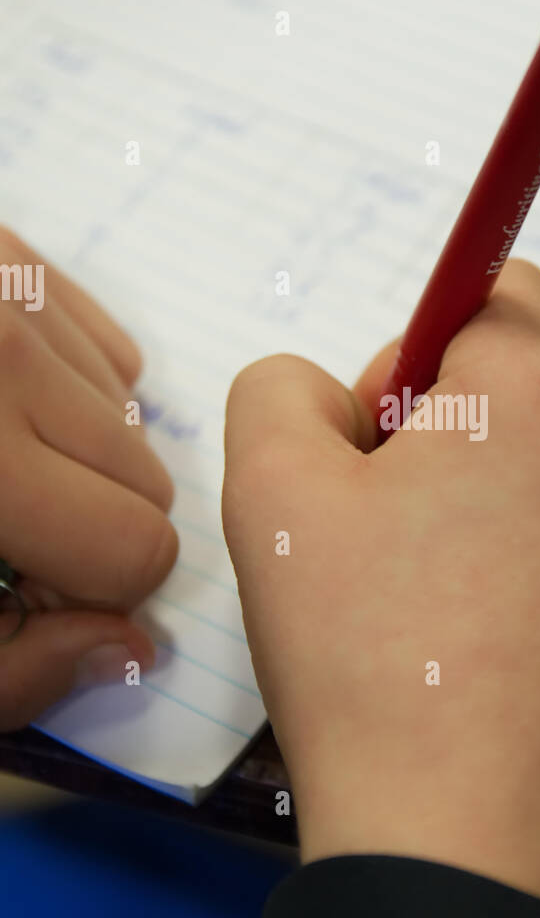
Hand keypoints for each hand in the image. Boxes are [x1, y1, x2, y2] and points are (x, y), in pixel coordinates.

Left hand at [0, 227, 177, 728]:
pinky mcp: (6, 241)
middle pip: (146, 480)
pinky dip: (68, 386)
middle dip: (87, 523)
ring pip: (128, 409)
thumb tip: (132, 647)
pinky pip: (103, 342)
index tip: (35, 589)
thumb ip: (12, 675)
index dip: (95, 591)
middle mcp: (0, 354)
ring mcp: (2, 281)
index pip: (137, 548)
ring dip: (74, 454)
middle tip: (10, 528)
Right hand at [222, 259, 539, 917]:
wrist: (470, 854)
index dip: (414, 358)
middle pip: (536, 375)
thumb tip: (331, 393)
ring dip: (508, 489)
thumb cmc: (370, 665)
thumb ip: (281, 387)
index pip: (488, 292)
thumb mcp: (268, 493)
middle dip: (461, 425)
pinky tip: (498, 634)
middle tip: (397, 531)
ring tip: (446, 595)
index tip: (380, 446)